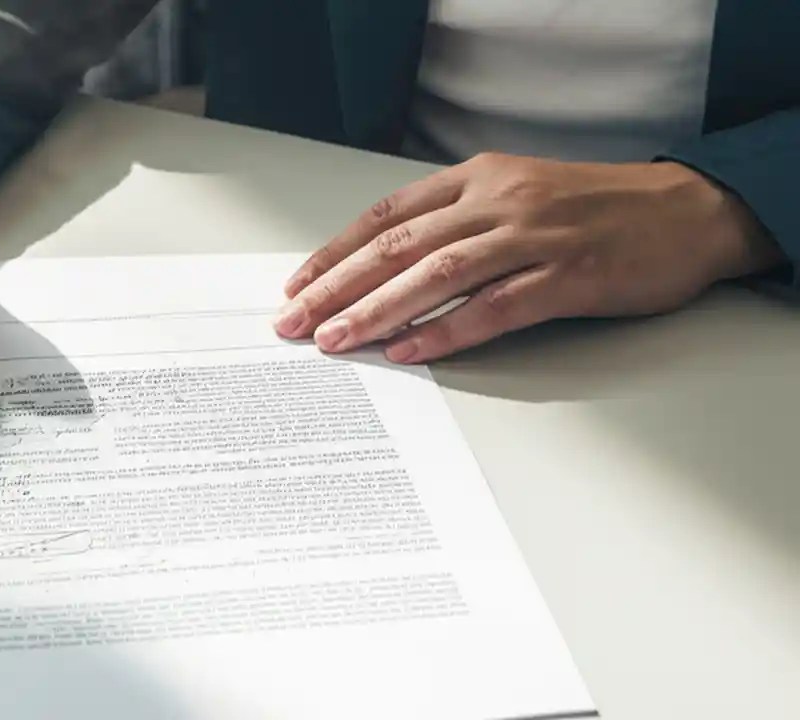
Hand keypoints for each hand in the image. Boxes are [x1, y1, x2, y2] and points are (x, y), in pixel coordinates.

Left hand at [277, 153, 782, 362]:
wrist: (688, 210)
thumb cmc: (597, 208)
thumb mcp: (518, 194)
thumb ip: (458, 222)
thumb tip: (389, 269)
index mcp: (479, 176)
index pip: (387, 215)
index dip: (336, 251)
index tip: (298, 284)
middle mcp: (499, 201)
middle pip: (398, 246)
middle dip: (337, 287)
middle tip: (294, 321)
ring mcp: (534, 237)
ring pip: (436, 275)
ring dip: (377, 311)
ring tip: (335, 341)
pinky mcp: (568, 277)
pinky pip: (494, 308)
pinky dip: (446, 331)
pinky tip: (409, 350)